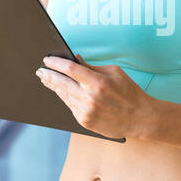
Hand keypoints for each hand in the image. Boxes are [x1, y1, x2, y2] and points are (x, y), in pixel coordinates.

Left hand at [36, 53, 151, 139]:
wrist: (140, 118)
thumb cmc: (129, 92)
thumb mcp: (115, 72)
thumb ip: (92, 67)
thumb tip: (75, 60)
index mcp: (98, 82)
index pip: (69, 69)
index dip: (55, 63)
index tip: (47, 59)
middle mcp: (89, 97)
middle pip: (61, 83)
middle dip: (48, 75)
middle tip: (40, 71)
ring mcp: (86, 111)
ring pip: (63, 95)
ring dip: (54, 87)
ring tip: (46, 79)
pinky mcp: (85, 121)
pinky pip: (70, 106)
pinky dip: (65, 98)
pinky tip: (60, 92)